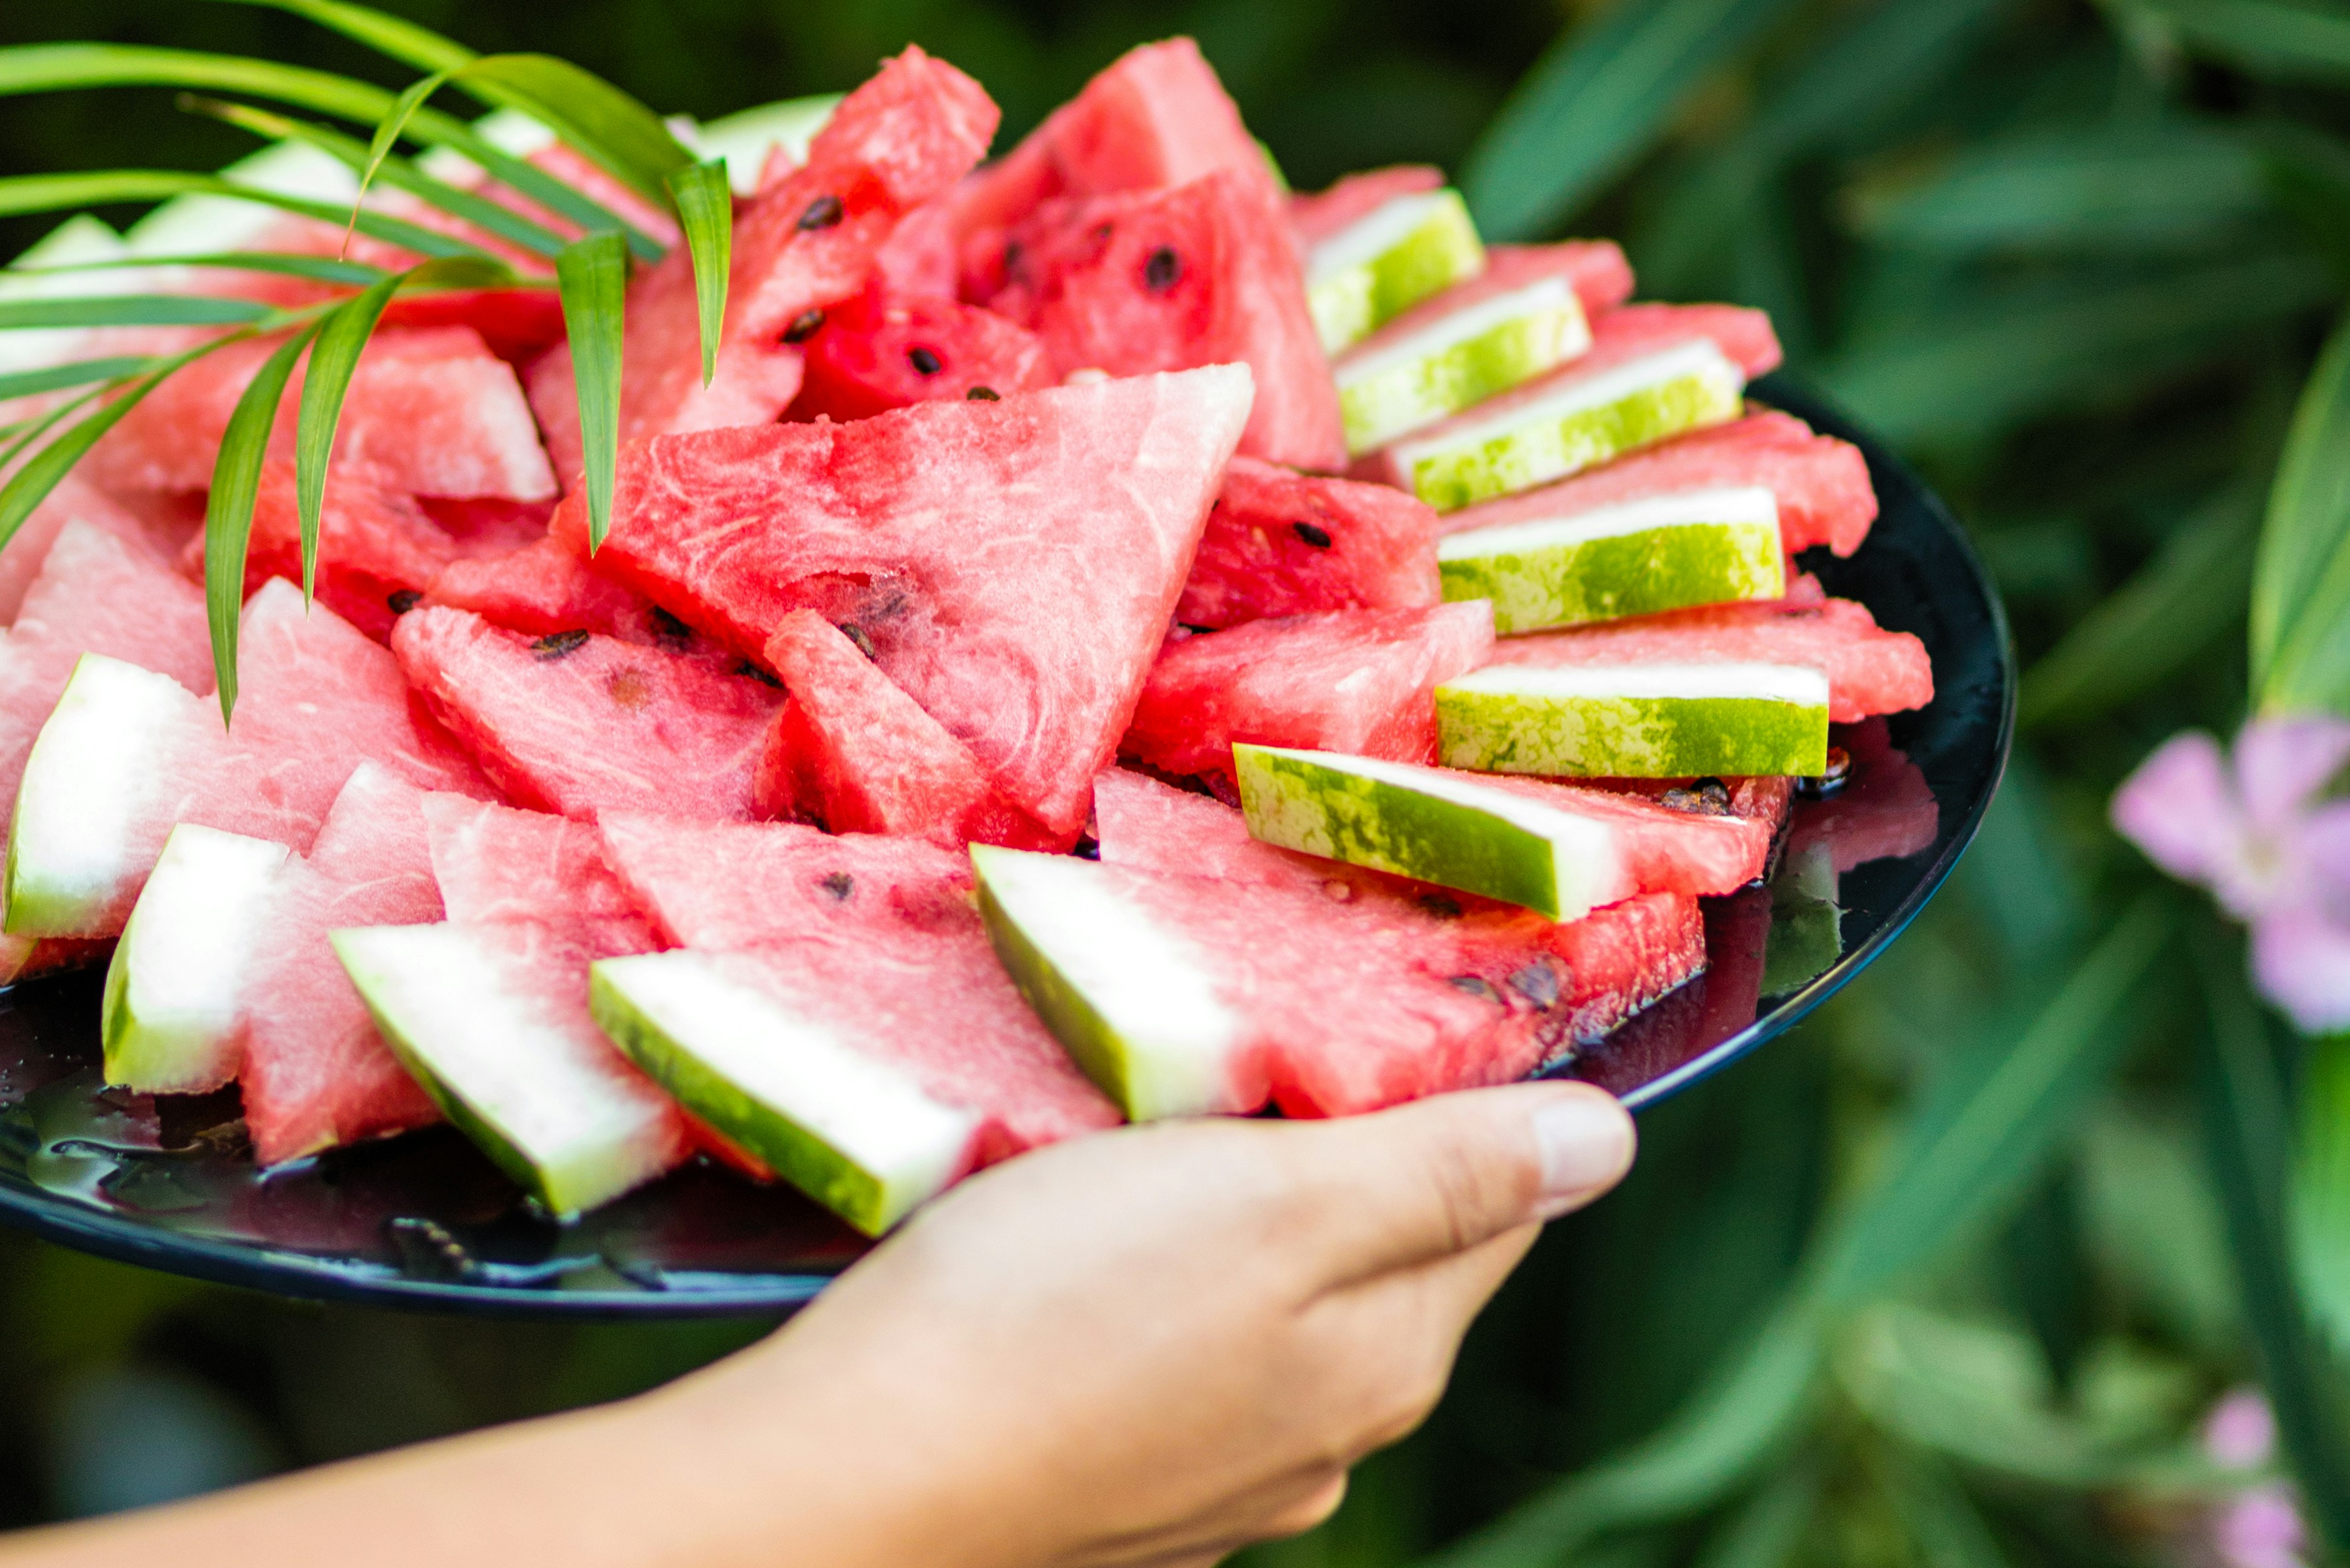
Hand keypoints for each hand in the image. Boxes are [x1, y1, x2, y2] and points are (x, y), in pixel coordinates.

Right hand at [659, 1083, 1634, 1567]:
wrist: (860, 1473)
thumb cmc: (1052, 1306)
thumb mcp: (1269, 1200)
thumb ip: (1442, 1173)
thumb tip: (1613, 1145)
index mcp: (1385, 1357)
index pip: (1493, 1198)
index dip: (1461, 1087)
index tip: (1394, 994)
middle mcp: (1327, 1436)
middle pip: (1388, 1249)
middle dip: (1347, 1141)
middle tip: (1257, 1029)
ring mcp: (1219, 1473)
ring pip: (1280, 1300)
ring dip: (1246, 1207)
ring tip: (1156, 1115)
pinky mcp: (1120, 1480)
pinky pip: (1184, 1350)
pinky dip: (1163, 1277)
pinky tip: (1088, 1236)